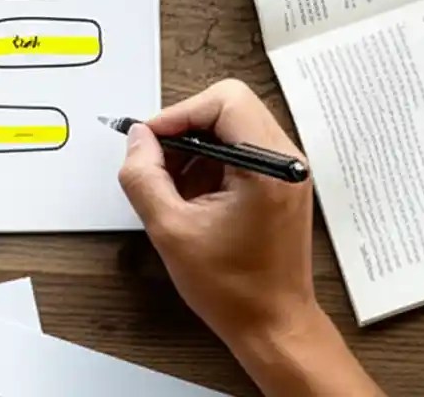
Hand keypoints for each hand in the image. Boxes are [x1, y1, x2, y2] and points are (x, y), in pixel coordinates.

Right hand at [117, 79, 317, 346]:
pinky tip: (191, 197)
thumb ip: (144, 176)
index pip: (224, 100)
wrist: (272, 324)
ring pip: (231, 127)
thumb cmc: (233, 288)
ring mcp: (286, 172)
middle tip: (158, 162)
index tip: (151, 140)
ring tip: (173, 187)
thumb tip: (137, 140)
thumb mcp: (170, 229)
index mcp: (269, 167)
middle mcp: (286, 161)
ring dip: (194, 148)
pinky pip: (239, 151)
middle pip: (228, 107)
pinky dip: (208, 163)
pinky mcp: (279, 184)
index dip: (178, 114)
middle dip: (184, 129)